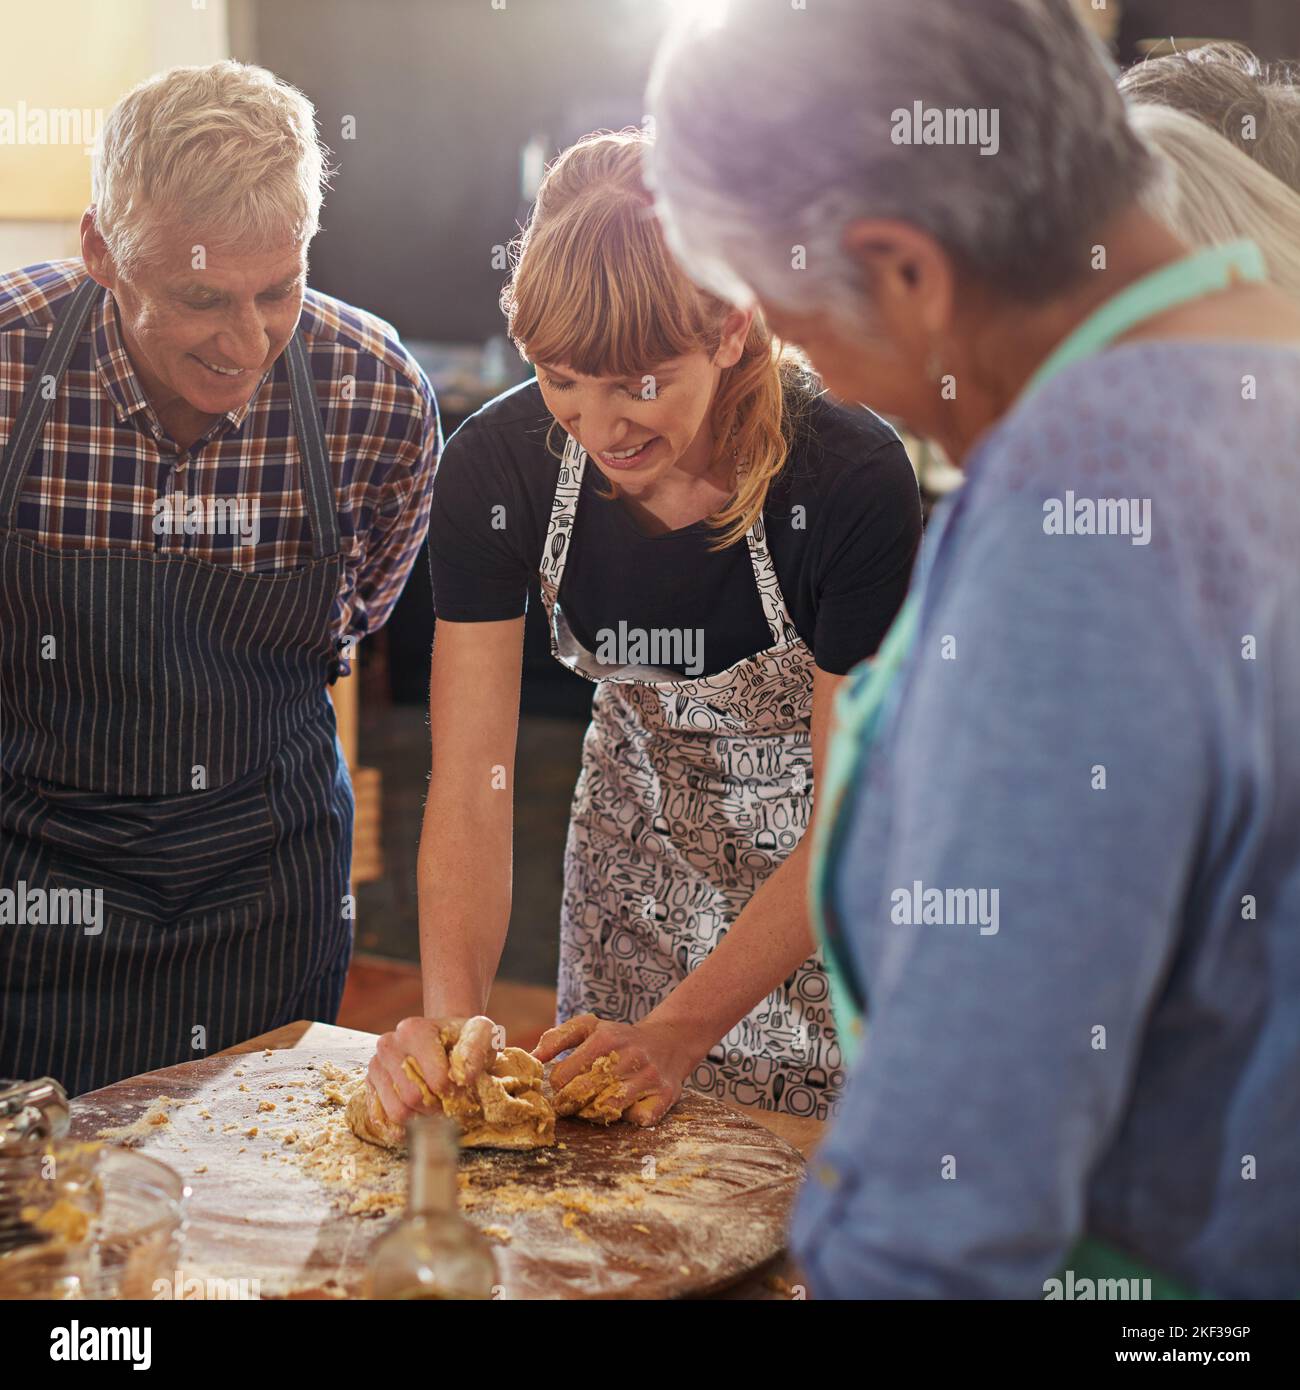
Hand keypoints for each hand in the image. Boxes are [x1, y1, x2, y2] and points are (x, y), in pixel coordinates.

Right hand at [366, 1014, 499, 1126]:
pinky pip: (381, 1118)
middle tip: (449, 1102)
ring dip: (421, 1118)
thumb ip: (478, 1049)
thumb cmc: (463, 1039)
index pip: (436, 1080)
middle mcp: (388, 1045)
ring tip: (435, 1107)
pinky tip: (416, 1119)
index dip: (455, 1093)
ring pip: (397, 1112)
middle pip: (414, 1098)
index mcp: (413, 1030)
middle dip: (437, 1108)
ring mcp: (376, 1065)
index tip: (463, 1089)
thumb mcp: (482, 1035)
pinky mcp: (370, 1085)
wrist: (442, 1039)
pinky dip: (400, 1127)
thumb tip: (465, 1076)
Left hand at [532, 1013, 693, 1126]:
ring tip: (592, 1105)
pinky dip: (627, 1118)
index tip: (560, 1086)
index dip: (556, 1085)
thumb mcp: (589, 1027)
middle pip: (582, 1094)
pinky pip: (638, 1119)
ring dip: (594, 1112)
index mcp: (605, 1039)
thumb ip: (557, 1038)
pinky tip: (624, 1108)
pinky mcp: (665, 1095)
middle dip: (568, 1104)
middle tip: (568, 1105)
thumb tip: (531, 1057)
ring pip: (608, 1108)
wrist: (670, 1040)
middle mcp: (628, 1056)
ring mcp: (648, 1077)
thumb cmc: (621, 1038)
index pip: (562, 1075)